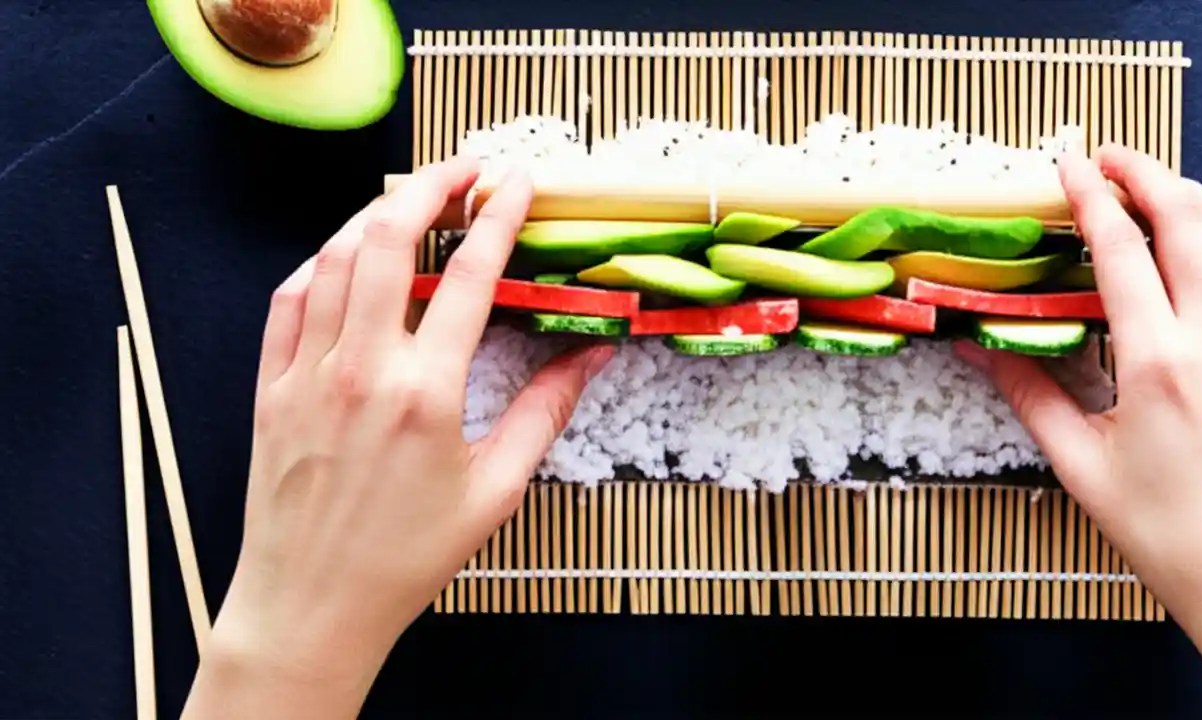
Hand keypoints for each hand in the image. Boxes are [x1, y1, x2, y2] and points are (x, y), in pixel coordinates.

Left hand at [182, 157, 613, 718]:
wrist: (313, 604)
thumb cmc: (407, 556)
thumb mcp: (496, 489)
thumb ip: (546, 411)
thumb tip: (591, 354)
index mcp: (425, 393)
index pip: (467, 274)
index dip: (498, 215)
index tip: (517, 182)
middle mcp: (360, 369)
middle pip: (386, 237)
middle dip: (429, 184)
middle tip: (464, 168)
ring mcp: (306, 373)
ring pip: (332, 257)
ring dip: (374, 213)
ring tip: (411, 200)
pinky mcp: (269, 387)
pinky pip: (288, 299)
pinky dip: (319, 262)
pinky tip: (345, 255)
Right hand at [956, 144, 1201, 716]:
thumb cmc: (1172, 534)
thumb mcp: (1082, 466)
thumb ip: (1029, 395)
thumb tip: (979, 351)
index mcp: (1160, 361)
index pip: (1120, 246)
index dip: (1090, 194)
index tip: (1068, 166)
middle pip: (1186, 217)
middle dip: (1145, 172)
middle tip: (1110, 158)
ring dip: (1194, 195)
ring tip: (1159, 187)